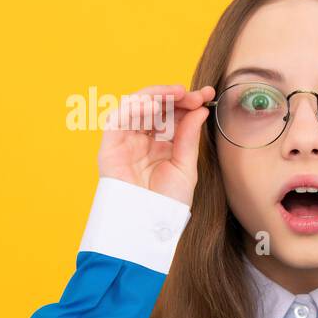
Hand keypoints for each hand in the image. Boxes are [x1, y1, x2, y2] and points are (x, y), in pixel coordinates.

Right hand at [96, 84, 214, 206]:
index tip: (207, 96)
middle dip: (176, 97)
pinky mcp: (110, 145)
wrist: (148, 224)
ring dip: (156, 95)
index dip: (188, 103)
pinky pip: (118, 118)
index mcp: (162, 145)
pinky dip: (134, 106)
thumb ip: (189, 137)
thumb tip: (200, 110)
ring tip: (177, 94)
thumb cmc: (167, 202)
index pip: (173, 115)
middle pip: (156, 108)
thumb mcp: (185, 166)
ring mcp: (126, 141)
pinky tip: (153, 103)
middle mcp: (143, 140)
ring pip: (136, 107)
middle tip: (195, 95)